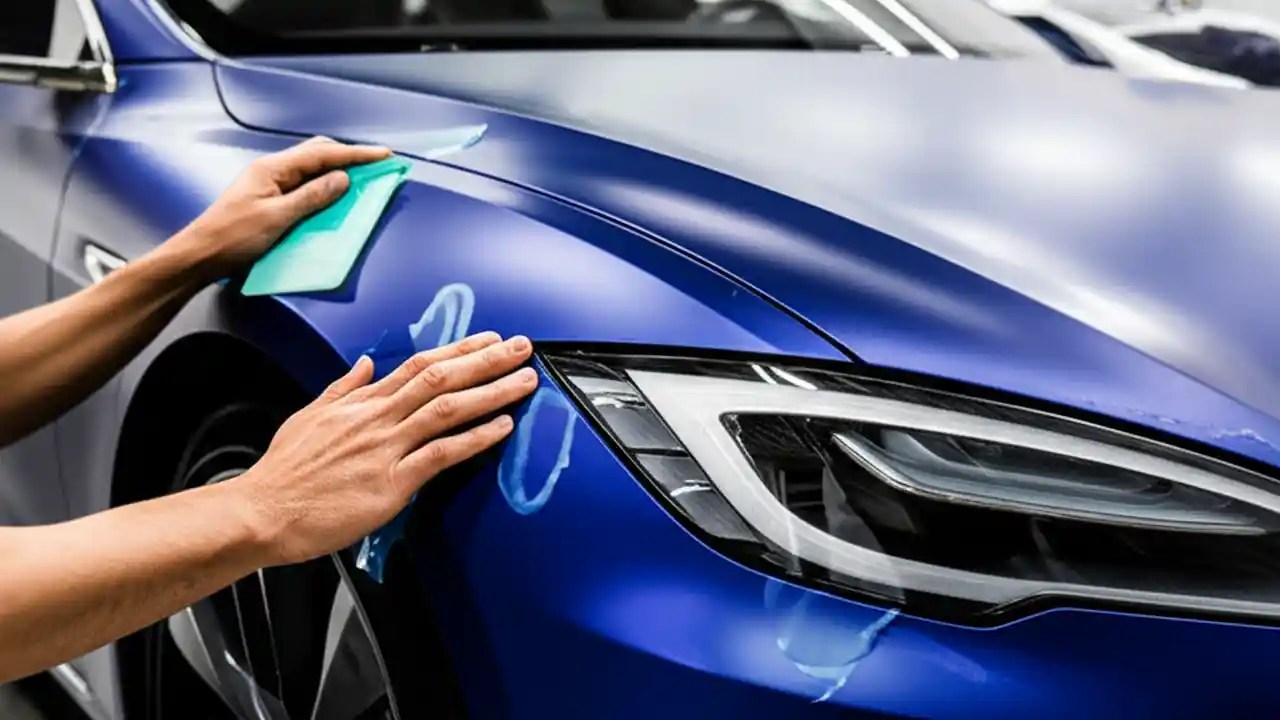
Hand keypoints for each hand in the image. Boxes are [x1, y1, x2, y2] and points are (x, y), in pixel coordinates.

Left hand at [173, 136, 390, 279]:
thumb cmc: (234, 237)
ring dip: (337, 170)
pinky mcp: (270, 199)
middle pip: (317, 154)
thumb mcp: (277, 218)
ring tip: (362, 177)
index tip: (383, 155)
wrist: (201, 255)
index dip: (355, 154)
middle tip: (376, 164)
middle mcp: (272, 170)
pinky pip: (304, 185)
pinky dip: (324, 186)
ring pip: (311, 169)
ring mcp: (270, 183)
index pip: (322, 154)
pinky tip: (334, 194)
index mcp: (273, 168)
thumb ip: (312, 197)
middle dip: (348, 156)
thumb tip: (342, 179)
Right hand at [228, 332, 536, 565]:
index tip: (489, 340)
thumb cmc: (284, 473)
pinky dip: (475, 438)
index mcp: (360, 403)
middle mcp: (377, 418)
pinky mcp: (390, 483)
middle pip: (440, 377)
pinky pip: (441, 454)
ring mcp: (385, 448)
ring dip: (492, 392)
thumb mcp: (309, 416)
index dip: (458, 349)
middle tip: (522, 348)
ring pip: (448, 409)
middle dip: (486, 360)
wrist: (261, 512)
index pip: (418, 365)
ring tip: (524, 381)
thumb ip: (342, 388)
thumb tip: (363, 363)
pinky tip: (501, 427)